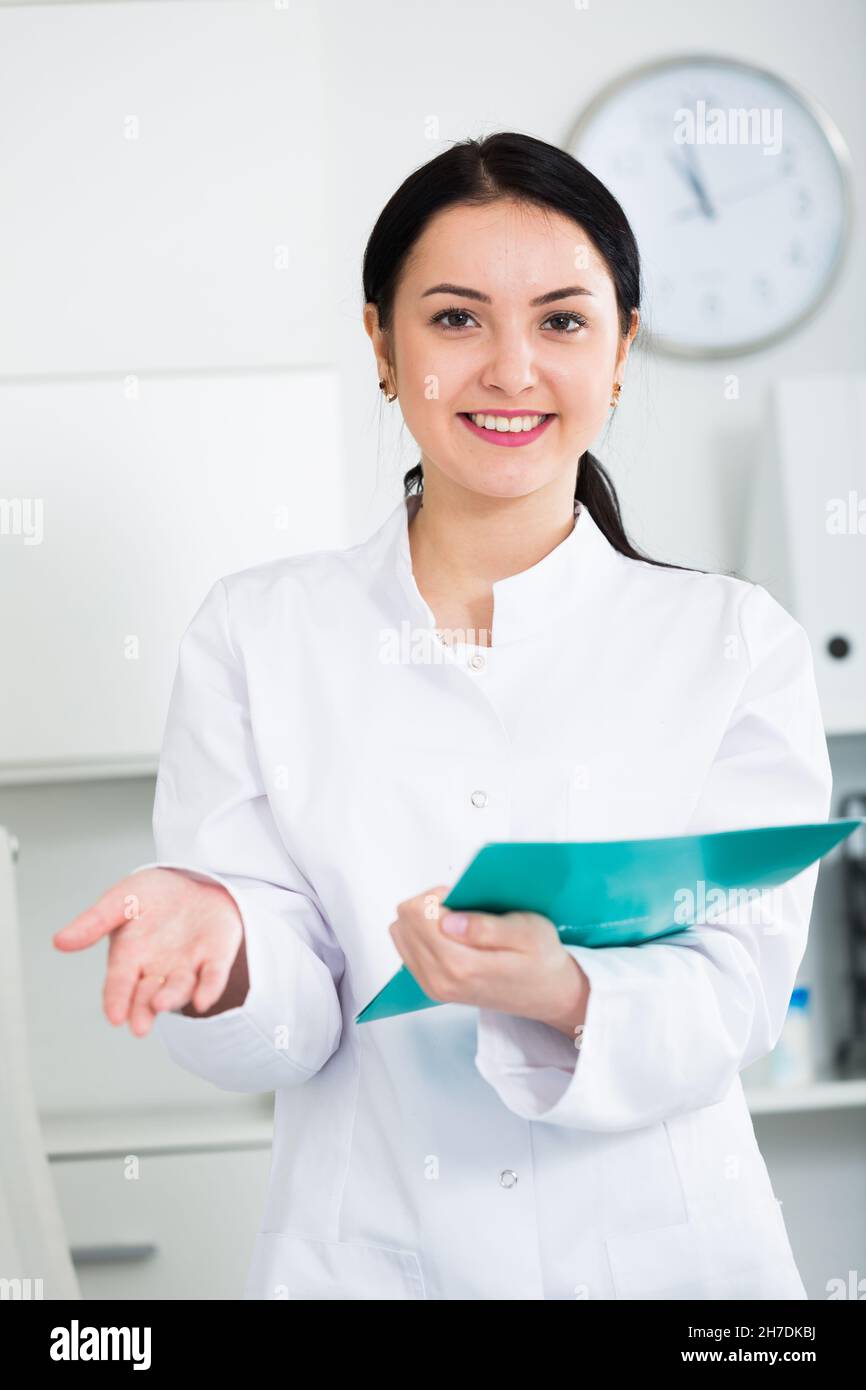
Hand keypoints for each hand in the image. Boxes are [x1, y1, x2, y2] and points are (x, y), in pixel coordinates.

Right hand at [53, 868, 245, 1037]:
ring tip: (162, 1004)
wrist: (195, 881)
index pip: (120, 984)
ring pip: (179, 988)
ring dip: (172, 997)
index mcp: (130, 957)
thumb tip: (59, 942)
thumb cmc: (153, 896)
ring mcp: (187, 966)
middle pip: (148, 995)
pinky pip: (213, 976)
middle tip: (139, 1026)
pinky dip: (209, 988)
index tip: (114, 1016)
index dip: (117, 1000)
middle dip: (143, 1010)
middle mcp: (157, 969)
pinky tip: (205, 1000)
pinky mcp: (216, 958)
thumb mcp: (122, 899)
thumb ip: (94, 921)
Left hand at [388, 885, 588, 1035]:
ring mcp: (432, 986)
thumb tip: (448, 920)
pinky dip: (424, 933)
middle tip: (464, 909)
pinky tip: (452, 935)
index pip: (418, 913)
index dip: (439, 896)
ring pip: (402, 932)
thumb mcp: (528, 933)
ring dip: (425, 919)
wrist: (546, 994)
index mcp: (460, 965)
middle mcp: (439, 979)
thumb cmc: (540, 959)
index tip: (464, 898)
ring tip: (459, 922)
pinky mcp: (431, 986)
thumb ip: (487, 927)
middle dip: (431, 905)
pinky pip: (407, 947)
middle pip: (405, 920)